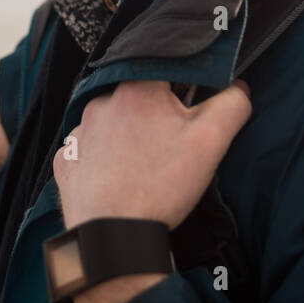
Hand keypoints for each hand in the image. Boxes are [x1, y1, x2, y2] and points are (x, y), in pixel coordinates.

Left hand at [52, 77, 252, 231]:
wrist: (113, 235)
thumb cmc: (161, 185)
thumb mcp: (210, 141)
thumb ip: (231, 105)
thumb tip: (238, 87)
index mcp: (136, 89)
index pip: (162, 68)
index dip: (180, 85)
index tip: (188, 108)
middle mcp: (100, 102)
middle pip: (136, 98)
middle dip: (154, 116)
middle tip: (169, 146)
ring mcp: (78, 132)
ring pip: (111, 124)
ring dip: (127, 137)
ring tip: (144, 167)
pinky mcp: (65, 160)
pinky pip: (88, 150)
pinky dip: (103, 160)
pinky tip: (119, 179)